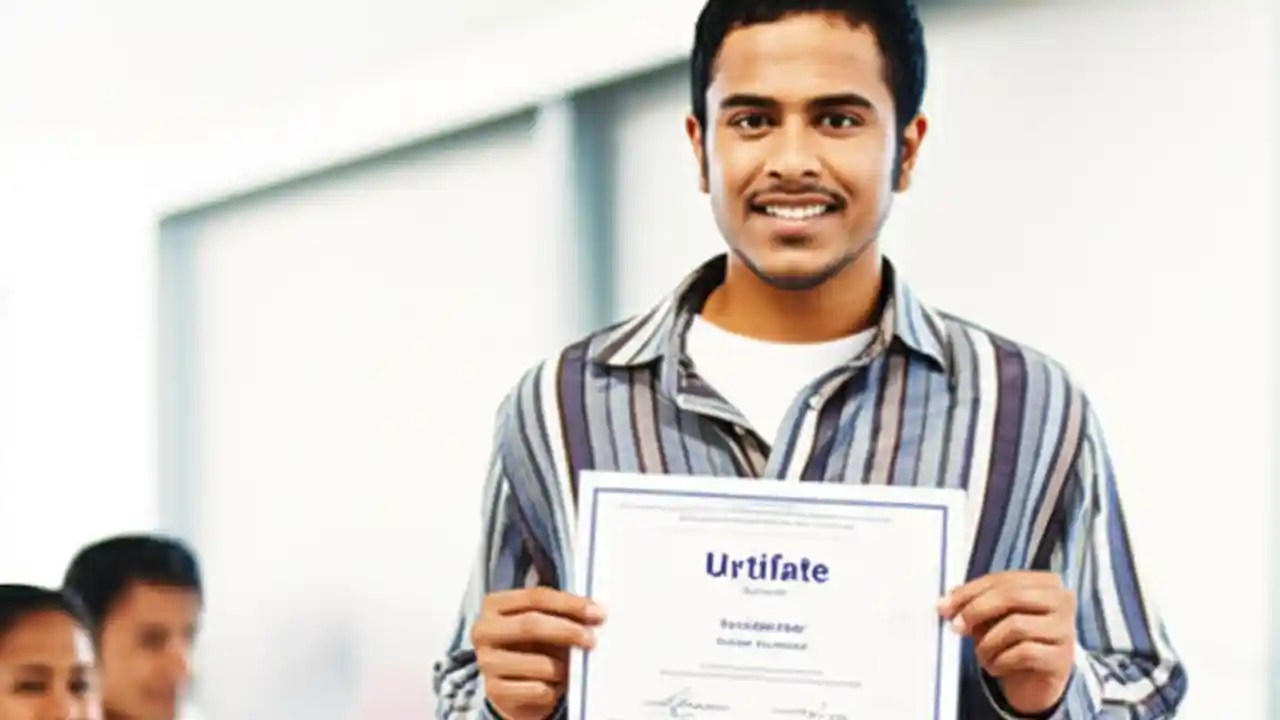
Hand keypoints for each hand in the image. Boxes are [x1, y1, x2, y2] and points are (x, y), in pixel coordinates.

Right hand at [471, 587, 606, 719]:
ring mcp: (487, 662)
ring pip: (539, 663)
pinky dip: (554, 689)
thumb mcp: (540, 622)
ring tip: (569, 669)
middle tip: (591, 638)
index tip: (595, 611)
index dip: (568, 603)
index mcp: (494, 605)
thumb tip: (593, 613)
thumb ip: (559, 613)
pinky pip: (538, 689)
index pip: (535, 597)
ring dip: (563, 668)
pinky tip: (553, 685)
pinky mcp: (495, 691)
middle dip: (568, 631)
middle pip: (531, 625)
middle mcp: (484, 631)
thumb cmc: (529, 646)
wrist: (511, 685)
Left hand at [938, 571, 1074, 715]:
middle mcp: (1062, 600)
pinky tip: (996, 668)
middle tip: (956, 627)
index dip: (969, 591)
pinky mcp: (1062, 658)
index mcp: (1046, 582)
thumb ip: (973, 603)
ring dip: (988, 643)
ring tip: (982, 655)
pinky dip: (1001, 661)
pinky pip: (1024, 653)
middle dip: (976, 610)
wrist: (1035, 682)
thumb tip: (946, 602)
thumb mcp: (992, 617)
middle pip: (1012, 596)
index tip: (944, 606)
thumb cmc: (1013, 641)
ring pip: (1016, 626)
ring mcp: (1065, 629)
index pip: (1003, 579)